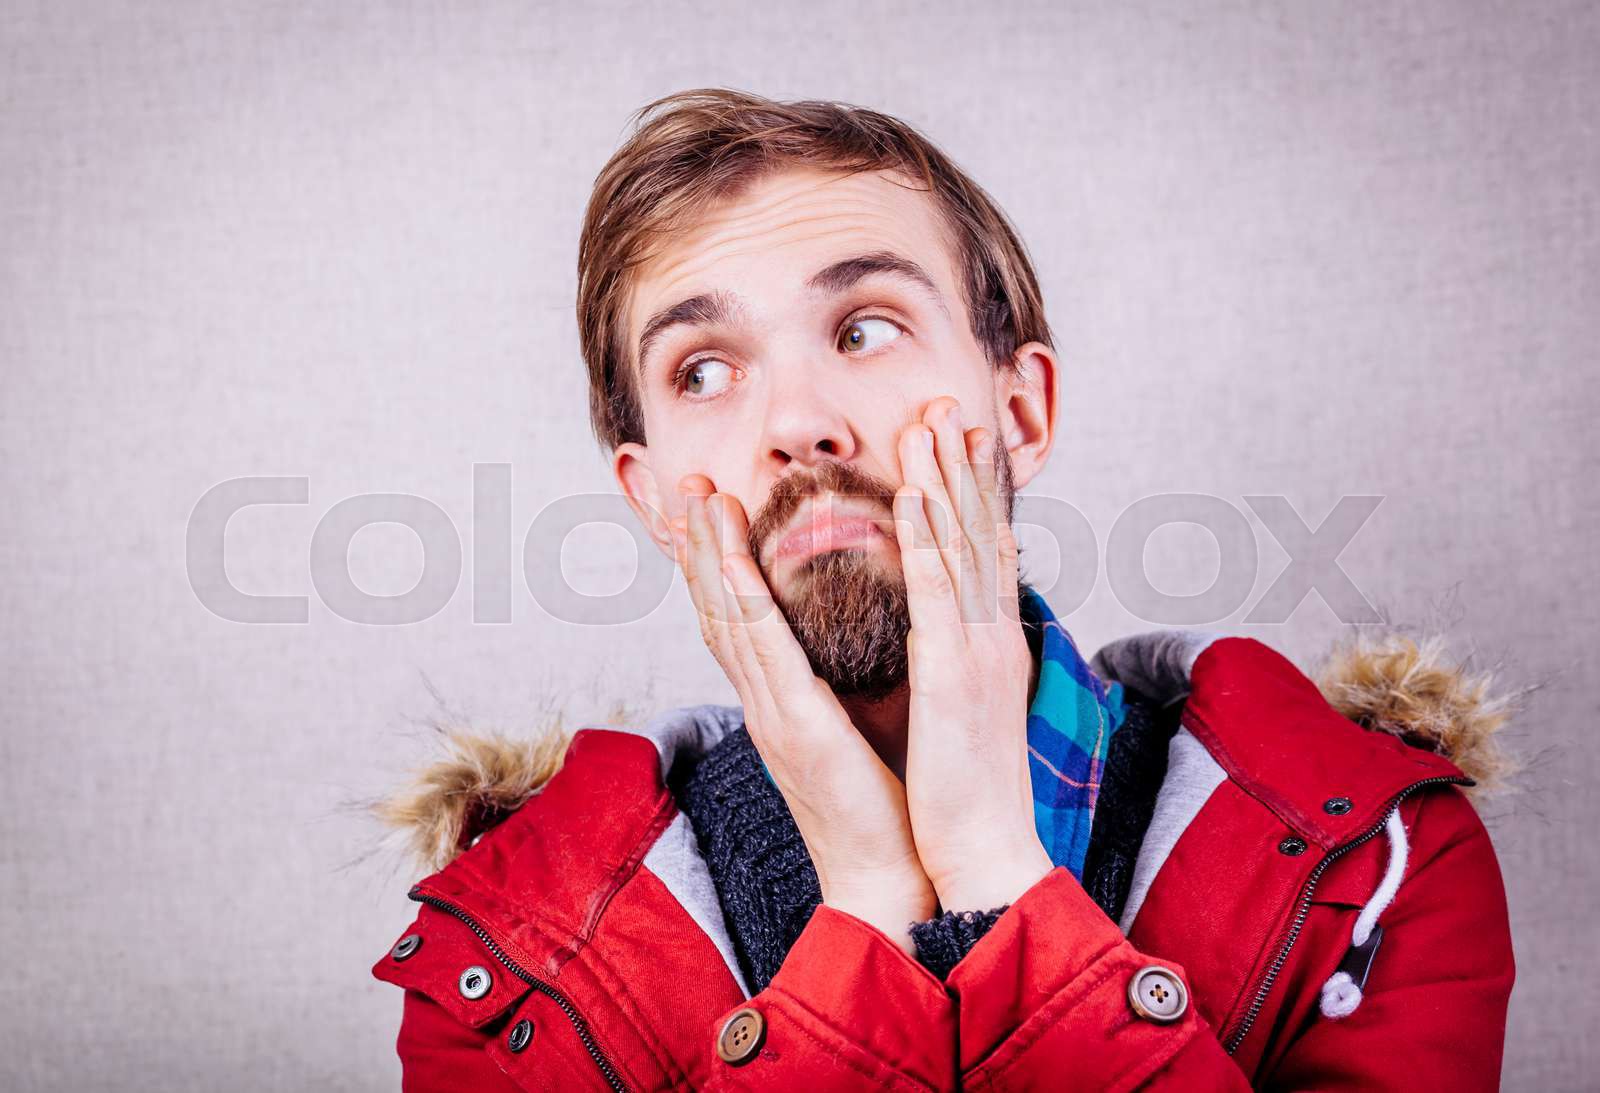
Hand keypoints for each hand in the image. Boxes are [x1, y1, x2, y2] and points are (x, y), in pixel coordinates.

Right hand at [670, 476, 937, 954]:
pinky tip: (733, 563)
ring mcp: (773, 716)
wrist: (886, 877)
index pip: (736, 618)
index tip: (710, 506)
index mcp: (778, 702)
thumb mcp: (851, 727)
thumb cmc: (880, 804)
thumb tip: (844, 635)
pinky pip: (766, 658)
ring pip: (729, 621)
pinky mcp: (799, 731)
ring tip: (701, 499)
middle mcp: (764, 704)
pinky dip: (744, 605)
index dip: (716, 560)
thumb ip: (836, 680)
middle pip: (717, 609)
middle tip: (687, 482)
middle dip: (700, 543)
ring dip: (711, 555)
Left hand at [894, 397, 1053, 912]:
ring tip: (932, 421)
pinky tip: (916, 496)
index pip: (983, 549)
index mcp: (988, 644)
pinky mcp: (953, 676)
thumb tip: (941, 627)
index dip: (974, 490)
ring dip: (945, 479)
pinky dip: (929, 542)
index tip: (964, 437)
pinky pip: (938, 596)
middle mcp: (990, 636)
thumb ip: (953, 656)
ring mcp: (977, 652)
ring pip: (960, 548)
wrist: (979, 854)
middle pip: (978, 533)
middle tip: (950, 403)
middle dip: (964, 464)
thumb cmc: (961, 789)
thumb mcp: (960, 708)